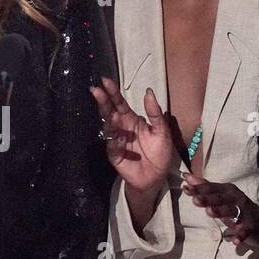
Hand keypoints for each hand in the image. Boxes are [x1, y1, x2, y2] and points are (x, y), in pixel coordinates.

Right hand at [90, 77, 175, 194]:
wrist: (156, 177)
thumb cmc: (160, 153)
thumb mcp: (162, 131)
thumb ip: (155, 113)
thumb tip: (148, 91)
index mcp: (132, 120)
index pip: (120, 103)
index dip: (113, 92)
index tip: (105, 81)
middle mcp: (121, 128)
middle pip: (110, 112)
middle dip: (103, 101)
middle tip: (96, 90)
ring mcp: (116, 141)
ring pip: (108, 127)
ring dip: (108, 119)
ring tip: (109, 112)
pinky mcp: (114, 155)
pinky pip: (112, 146)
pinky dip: (116, 142)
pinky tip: (120, 139)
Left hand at [181, 173, 258, 248]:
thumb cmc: (235, 206)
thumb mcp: (220, 195)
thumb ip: (204, 186)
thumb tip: (186, 175)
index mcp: (228, 190)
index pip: (212, 188)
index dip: (199, 188)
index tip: (185, 188)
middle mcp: (237, 199)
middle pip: (221, 198)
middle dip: (208, 199)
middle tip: (195, 200)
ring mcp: (245, 213)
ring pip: (232, 211)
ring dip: (221, 211)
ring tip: (209, 212)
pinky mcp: (251, 227)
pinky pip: (245, 232)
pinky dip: (241, 235)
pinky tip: (235, 240)